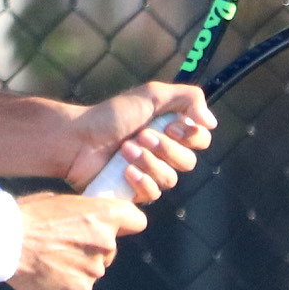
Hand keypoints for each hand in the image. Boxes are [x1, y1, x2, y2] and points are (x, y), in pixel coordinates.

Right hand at [4, 193, 147, 289]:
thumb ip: (85, 213)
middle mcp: (106, 242)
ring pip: (92, 269)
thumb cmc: (27, 216)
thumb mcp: (61, 201)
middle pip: (110, 249)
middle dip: (92, 248)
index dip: (125, 224)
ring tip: (49, 259)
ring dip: (77, 267)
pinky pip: (79, 288)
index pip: (136, 221)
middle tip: (63, 244)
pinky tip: (46, 274)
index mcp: (104, 215)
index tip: (115, 226)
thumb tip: (92, 219)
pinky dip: (66, 284)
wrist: (4, 242)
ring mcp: (94, 270)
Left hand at [62, 82, 216, 201]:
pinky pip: (153, 194)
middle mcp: (163, 154)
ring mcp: (149, 175)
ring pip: (171, 179)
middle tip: (141, 135)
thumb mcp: (151, 95)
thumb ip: (188, 98)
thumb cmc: (110, 115)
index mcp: (170, 131)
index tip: (171, 124)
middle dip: (166, 148)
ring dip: (149, 161)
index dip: (191, 134)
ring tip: (125, 148)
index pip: (201, 139)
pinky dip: (142, 180)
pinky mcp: (133, 193)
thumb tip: (211, 122)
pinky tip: (125, 171)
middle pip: (189, 162)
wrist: (77, 137)